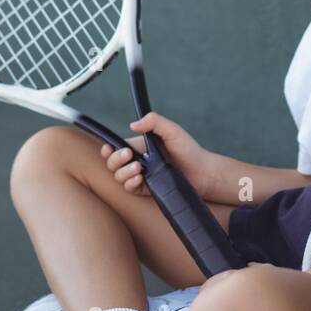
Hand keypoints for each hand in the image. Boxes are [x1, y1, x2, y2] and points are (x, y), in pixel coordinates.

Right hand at [102, 111, 218, 200]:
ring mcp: (141, 175)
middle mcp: (138, 160)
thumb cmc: (188, 149)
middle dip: (115, 159)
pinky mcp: (146, 189)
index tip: (109, 147)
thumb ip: (154, 122)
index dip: (108, 148)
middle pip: (112, 162)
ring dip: (124, 172)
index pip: (116, 146)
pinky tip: (139, 179)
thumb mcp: (172, 130)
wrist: (202, 173)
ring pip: (118, 176)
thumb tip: (133, 125)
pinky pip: (129, 188)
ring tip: (139, 168)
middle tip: (128, 155)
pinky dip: (130, 184)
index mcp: (140, 145)